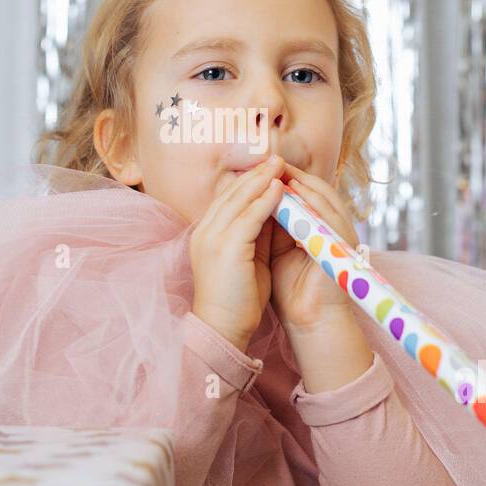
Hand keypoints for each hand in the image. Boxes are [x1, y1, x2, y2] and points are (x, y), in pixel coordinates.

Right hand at [190, 153, 286, 351]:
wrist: (222, 328)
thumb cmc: (236, 301)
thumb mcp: (247, 259)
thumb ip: (256, 234)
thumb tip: (275, 210)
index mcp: (207, 234)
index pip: (227, 198)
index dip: (248, 181)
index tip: (268, 168)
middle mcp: (205, 230)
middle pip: (231, 192)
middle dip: (255, 173)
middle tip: (276, 157)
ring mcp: (213, 237)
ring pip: (239, 198)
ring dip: (262, 178)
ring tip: (280, 163)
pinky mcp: (227, 246)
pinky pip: (249, 215)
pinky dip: (266, 199)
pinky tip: (280, 188)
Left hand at [268, 162, 360, 333]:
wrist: (306, 319)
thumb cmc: (288, 287)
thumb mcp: (273, 248)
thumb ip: (268, 223)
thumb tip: (251, 195)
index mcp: (315, 226)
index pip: (302, 192)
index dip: (283, 178)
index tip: (259, 166)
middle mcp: (330, 226)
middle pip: (315, 189)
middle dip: (294, 174)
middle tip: (272, 159)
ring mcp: (340, 234)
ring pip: (326, 198)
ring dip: (305, 182)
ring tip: (282, 170)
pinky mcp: (345, 245)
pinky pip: (332, 216)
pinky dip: (315, 202)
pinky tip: (297, 193)